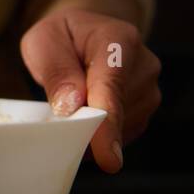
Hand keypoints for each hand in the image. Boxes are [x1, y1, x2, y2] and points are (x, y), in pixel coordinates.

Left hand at [19, 2, 161, 173]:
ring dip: (90, 129)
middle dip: (83, 123)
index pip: (112, 88)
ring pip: (118, 129)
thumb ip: (56, 71)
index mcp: (118, 40)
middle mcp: (144, 65)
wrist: (85, 34)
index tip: (108, 159)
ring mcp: (149, 90)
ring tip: (72, 103)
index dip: (108, 125)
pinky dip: (98, 135)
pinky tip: (84, 116)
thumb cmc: (62, 37)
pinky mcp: (145, 111)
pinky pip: (120, 136)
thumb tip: (71, 106)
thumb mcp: (44, 42)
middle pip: (115, 113)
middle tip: (54, 109)